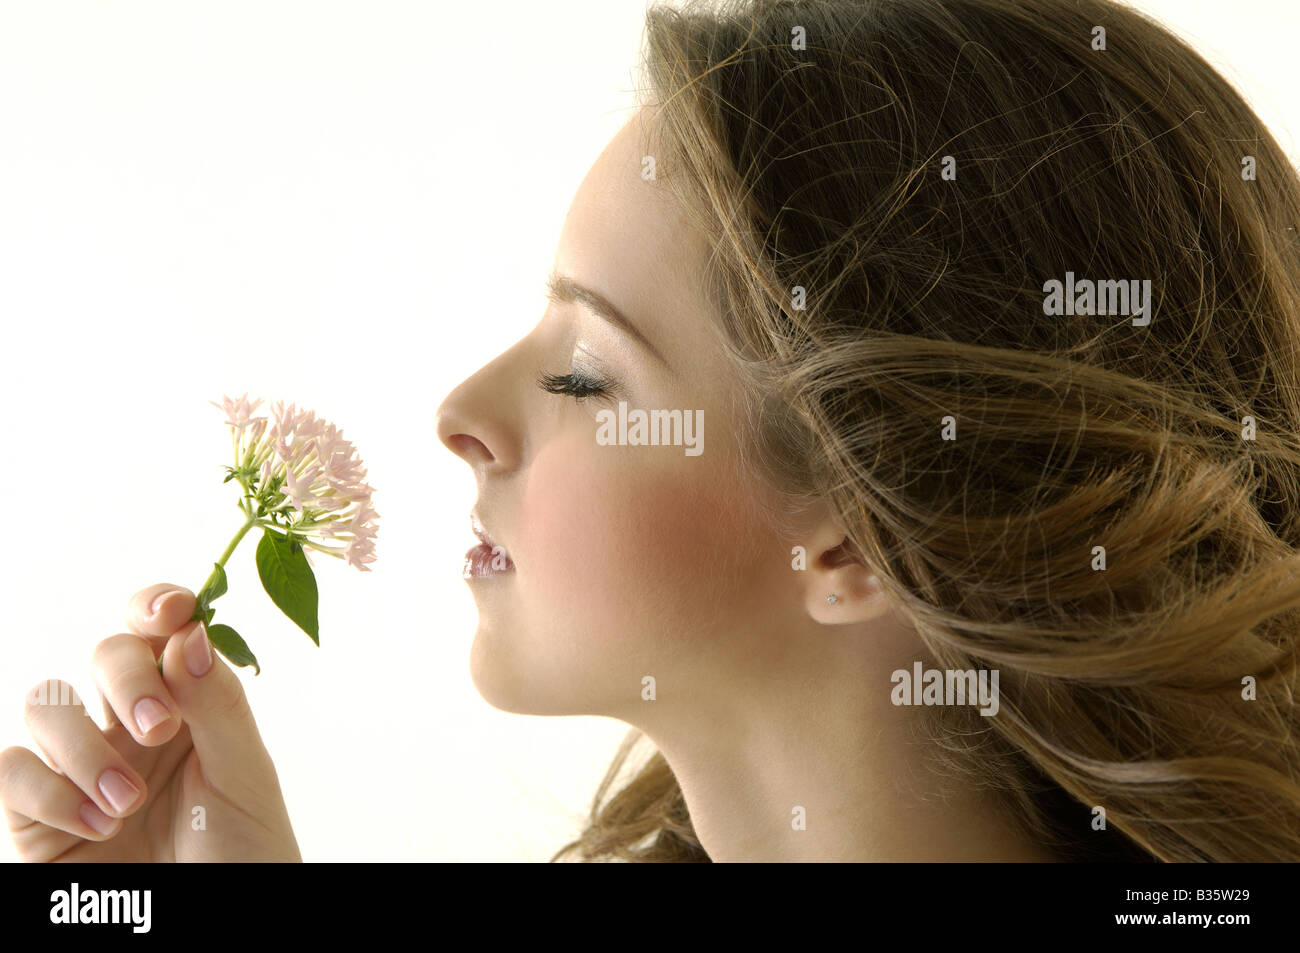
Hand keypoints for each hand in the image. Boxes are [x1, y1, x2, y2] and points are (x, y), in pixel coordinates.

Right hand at [1, 584, 301, 861]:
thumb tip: (189, 631)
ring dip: (85, 749)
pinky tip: (97, 825)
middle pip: (104, 653)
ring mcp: (80, 767)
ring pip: (46, 704)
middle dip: (126, 679)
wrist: (222, 924)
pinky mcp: (38, 818)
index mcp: (190, 704)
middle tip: (160, 729)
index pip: (161, 632)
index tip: (171, 611)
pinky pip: (10, 770)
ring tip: (129, 805)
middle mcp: (130, 726)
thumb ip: (218, 704)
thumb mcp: (245, 777)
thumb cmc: (244, 854)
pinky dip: (47, 790)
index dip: (155, 605)